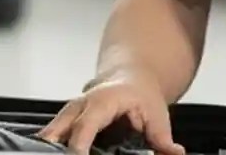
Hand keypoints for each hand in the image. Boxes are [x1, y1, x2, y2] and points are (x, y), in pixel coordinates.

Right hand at [38, 73, 185, 154]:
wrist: (130, 79)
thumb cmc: (141, 97)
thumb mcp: (156, 115)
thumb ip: (163, 138)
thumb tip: (175, 153)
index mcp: (102, 102)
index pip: (85, 127)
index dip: (77, 146)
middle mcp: (80, 106)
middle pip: (57, 129)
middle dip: (52, 147)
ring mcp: (68, 113)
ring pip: (50, 133)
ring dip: (49, 147)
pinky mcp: (63, 122)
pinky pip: (52, 136)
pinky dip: (51, 148)